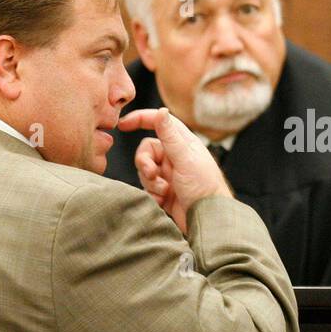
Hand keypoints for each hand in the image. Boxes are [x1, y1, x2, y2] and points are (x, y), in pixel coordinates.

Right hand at [118, 108, 231, 233]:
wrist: (207, 220)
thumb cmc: (204, 187)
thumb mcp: (185, 159)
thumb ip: (170, 136)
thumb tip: (161, 111)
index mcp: (183, 143)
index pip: (159, 122)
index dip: (140, 119)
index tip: (122, 125)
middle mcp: (175, 156)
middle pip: (146, 151)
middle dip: (145, 164)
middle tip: (153, 175)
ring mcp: (169, 174)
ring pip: (144, 170)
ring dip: (150, 182)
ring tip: (164, 192)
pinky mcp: (164, 191)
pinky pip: (147, 187)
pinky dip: (152, 194)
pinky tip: (164, 201)